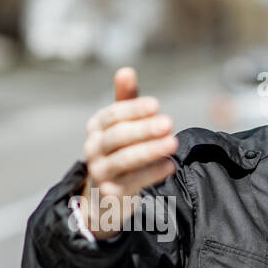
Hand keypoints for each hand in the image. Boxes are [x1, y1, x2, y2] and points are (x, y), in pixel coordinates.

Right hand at [81, 67, 177, 236]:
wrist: (104, 197)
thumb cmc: (118, 152)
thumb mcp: (121, 127)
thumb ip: (126, 101)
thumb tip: (126, 70)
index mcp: (96, 128)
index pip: (112, 115)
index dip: (133, 109)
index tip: (156, 104)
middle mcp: (93, 149)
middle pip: (117, 137)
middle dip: (143, 129)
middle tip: (169, 122)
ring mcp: (100, 172)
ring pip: (123, 160)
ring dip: (150, 150)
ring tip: (173, 142)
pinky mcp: (111, 193)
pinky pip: (132, 182)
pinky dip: (152, 173)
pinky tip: (170, 165)